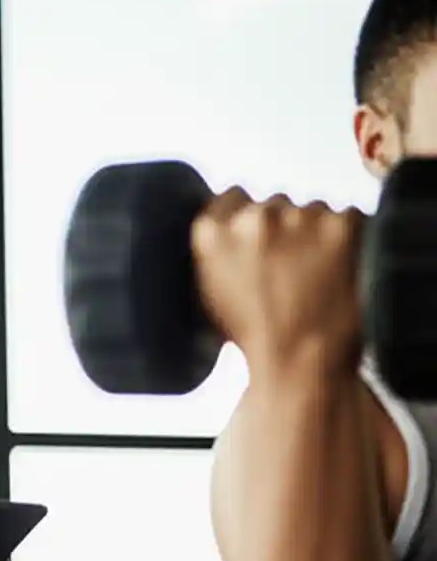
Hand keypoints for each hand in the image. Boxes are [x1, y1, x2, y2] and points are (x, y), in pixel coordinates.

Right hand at [191, 188, 365, 377]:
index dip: (248, 217)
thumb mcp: (208, 293)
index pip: (233, 197)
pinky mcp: (344, 224)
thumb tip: (230, 227)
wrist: (304, 363)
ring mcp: (301, 218)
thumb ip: (215, 250)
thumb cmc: (256, 337)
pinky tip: (342, 273)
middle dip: (285, 229)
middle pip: (275, 204)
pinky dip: (352, 241)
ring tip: (319, 277)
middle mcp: (254, 218)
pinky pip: (350, 220)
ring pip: (314, 211)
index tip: (260, 240)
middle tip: (292, 268)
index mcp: (212, 233)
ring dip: (318, 234)